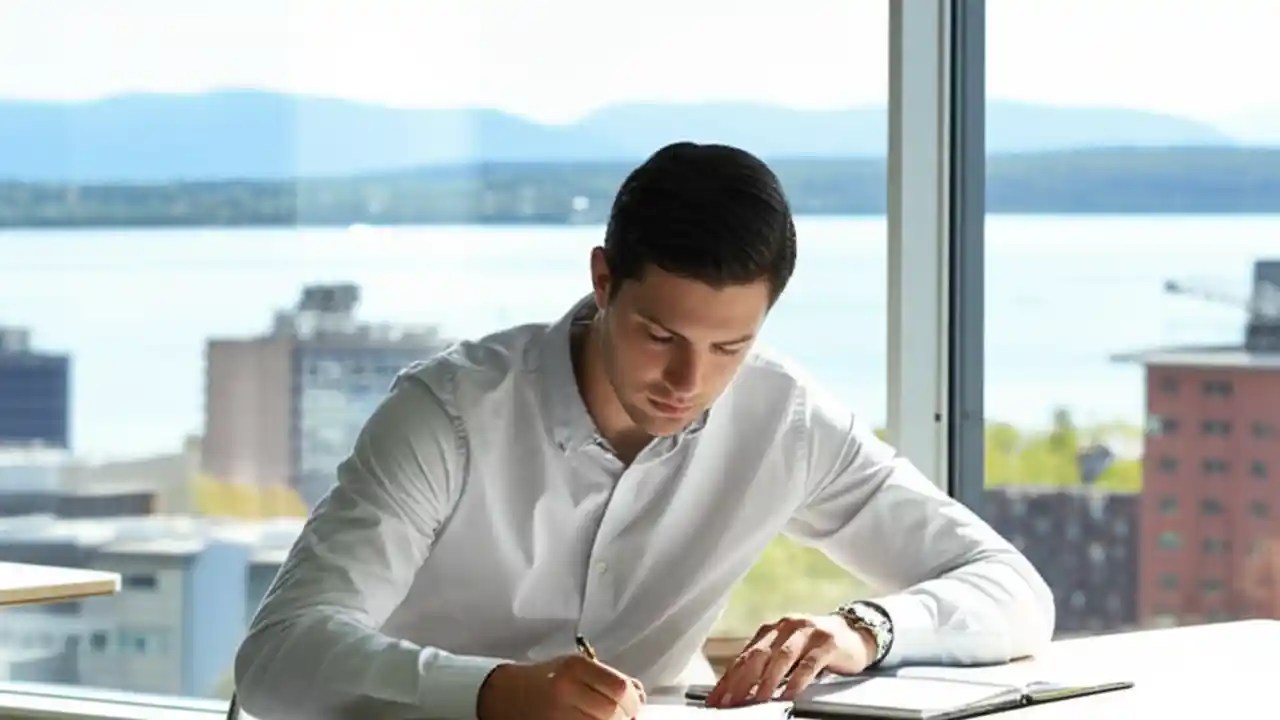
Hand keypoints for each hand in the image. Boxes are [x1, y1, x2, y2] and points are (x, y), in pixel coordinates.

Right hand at [477, 654, 645, 719]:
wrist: (506, 694)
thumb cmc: (544, 679)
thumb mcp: (574, 667)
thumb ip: (606, 677)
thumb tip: (638, 694)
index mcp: (574, 668)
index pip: (619, 688)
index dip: (633, 702)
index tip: (635, 706)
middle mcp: (566, 690)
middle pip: (612, 712)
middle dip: (626, 719)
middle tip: (626, 718)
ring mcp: (558, 713)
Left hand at [705, 613, 876, 707]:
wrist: (855, 633)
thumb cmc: (816, 647)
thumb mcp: (788, 652)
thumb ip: (766, 665)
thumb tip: (740, 690)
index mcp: (772, 630)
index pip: (744, 656)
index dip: (729, 679)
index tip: (717, 699)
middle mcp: (786, 627)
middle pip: (758, 655)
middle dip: (741, 681)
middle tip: (731, 702)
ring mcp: (807, 632)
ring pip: (782, 658)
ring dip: (768, 681)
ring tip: (758, 699)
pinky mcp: (827, 642)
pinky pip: (809, 663)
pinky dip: (797, 680)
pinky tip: (789, 694)